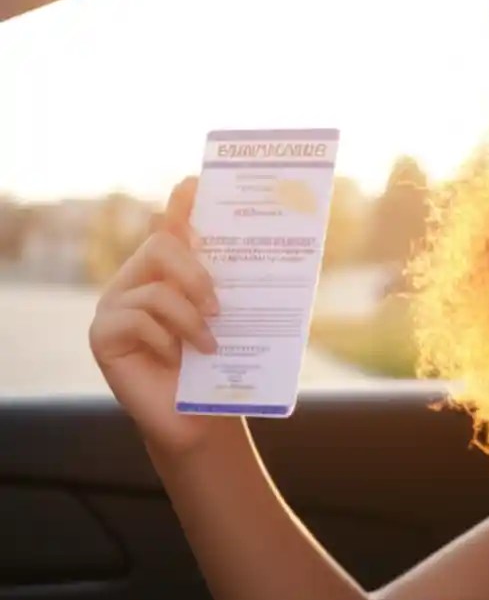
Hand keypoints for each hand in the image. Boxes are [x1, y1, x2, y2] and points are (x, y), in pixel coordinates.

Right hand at [89, 177, 230, 457]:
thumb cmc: (220, 366)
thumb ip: (236, 287)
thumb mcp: (235, 320)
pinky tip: (176, 358)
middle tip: (219, 307)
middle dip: (195, 273)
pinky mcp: (102, 335)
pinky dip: (164, 338)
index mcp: (171, 272)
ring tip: (209, 344)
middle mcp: (139, 279)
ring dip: (189, 318)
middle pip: (161, 246)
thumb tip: (275, 253)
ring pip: (154, 289)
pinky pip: (134, 319)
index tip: (195, 183)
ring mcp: (116, 305)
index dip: (182, 204)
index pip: (174, 227)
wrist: (200, 416)